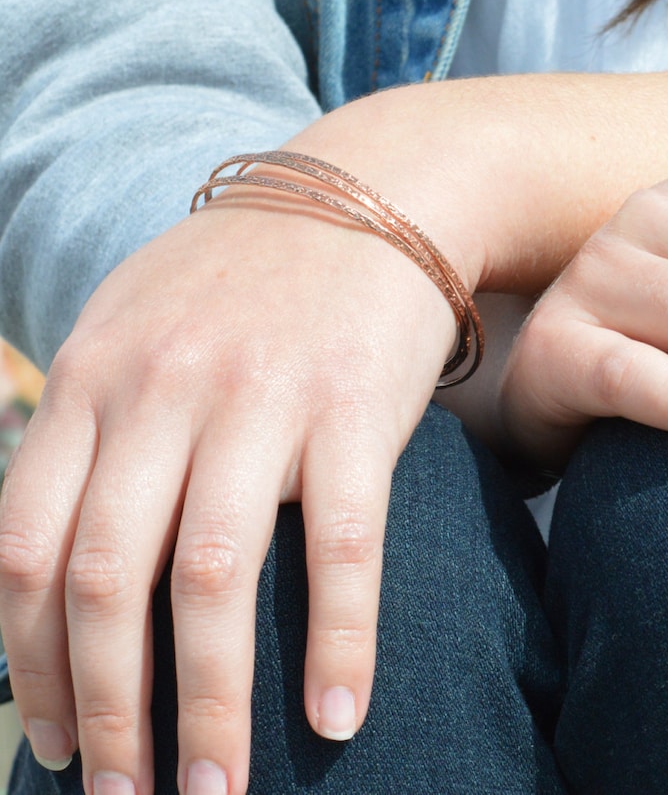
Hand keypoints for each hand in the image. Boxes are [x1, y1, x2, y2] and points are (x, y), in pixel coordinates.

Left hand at [0, 194, 458, 793]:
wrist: (370, 195)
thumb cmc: (251, 275)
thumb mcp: (138, 320)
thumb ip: (88, 418)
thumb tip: (52, 542)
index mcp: (95, 376)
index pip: (23, 547)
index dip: (25, 666)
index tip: (46, 746)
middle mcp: (164, 390)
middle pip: (108, 581)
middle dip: (104, 713)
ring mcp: (261, 398)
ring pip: (212, 579)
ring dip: (210, 704)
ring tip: (216, 790)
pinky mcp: (355, 408)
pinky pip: (339, 546)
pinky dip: (338, 641)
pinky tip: (339, 715)